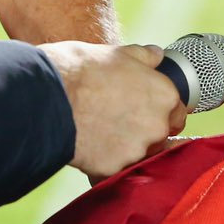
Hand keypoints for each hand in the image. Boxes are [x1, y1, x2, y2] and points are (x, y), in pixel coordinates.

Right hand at [42, 42, 188, 182]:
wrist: (46, 95)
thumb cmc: (79, 69)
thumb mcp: (115, 54)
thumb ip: (143, 58)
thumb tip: (156, 56)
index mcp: (164, 95)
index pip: (178, 110)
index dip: (162, 109)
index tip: (146, 109)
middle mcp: (157, 125)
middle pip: (161, 135)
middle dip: (145, 130)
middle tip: (118, 120)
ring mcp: (137, 150)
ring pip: (139, 154)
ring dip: (126, 147)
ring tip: (100, 132)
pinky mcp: (114, 168)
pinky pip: (115, 168)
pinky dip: (106, 161)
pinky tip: (89, 146)